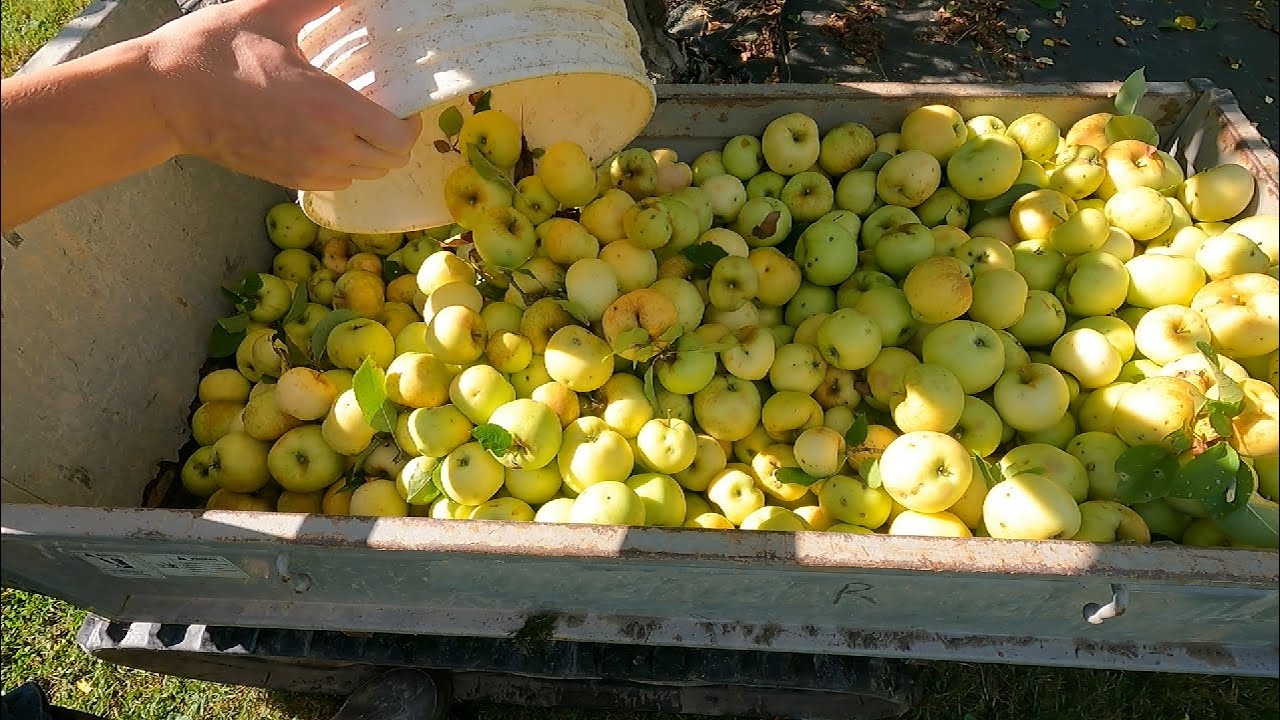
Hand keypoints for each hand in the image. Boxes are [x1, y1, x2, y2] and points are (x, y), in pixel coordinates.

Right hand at [145, 0, 421, 190]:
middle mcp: (325, 147)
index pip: (399, 138)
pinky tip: (330, 138)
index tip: (403, 104)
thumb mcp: (270, 13)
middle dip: (395, 139)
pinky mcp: (286, 179)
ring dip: (371, 153)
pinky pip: (337, 182)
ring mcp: (305, 168)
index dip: (409, 123)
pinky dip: (345, 165)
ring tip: (358, 124)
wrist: (163, 97)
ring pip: (365, 175)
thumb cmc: (213, 52)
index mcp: (330, 108)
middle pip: (389, 161)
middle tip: (385, 112)